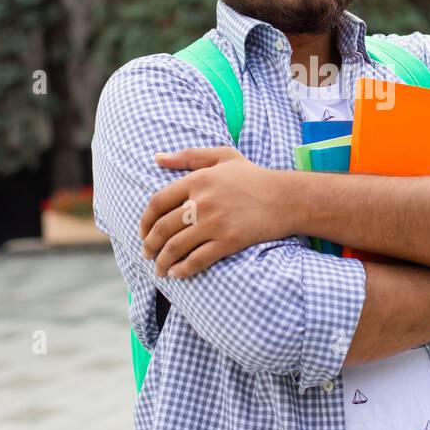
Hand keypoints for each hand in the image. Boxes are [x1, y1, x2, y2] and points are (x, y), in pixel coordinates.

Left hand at [140, 147, 288, 277]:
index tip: (143, 232)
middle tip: (147, 254)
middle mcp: (202, 202)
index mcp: (198, 180)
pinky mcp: (228, 242)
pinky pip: (197, 260)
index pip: (158, 202)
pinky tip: (178, 274)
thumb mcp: (222, 156)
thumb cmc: (253, 176)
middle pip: (163, 228)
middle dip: (150, 245)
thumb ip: (188, 156)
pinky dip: (183, 269)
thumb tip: (157, 158)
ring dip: (163, 261)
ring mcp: (215, 223)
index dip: (145, 221)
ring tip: (160, 268)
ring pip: (176, 247)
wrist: (286, 198)